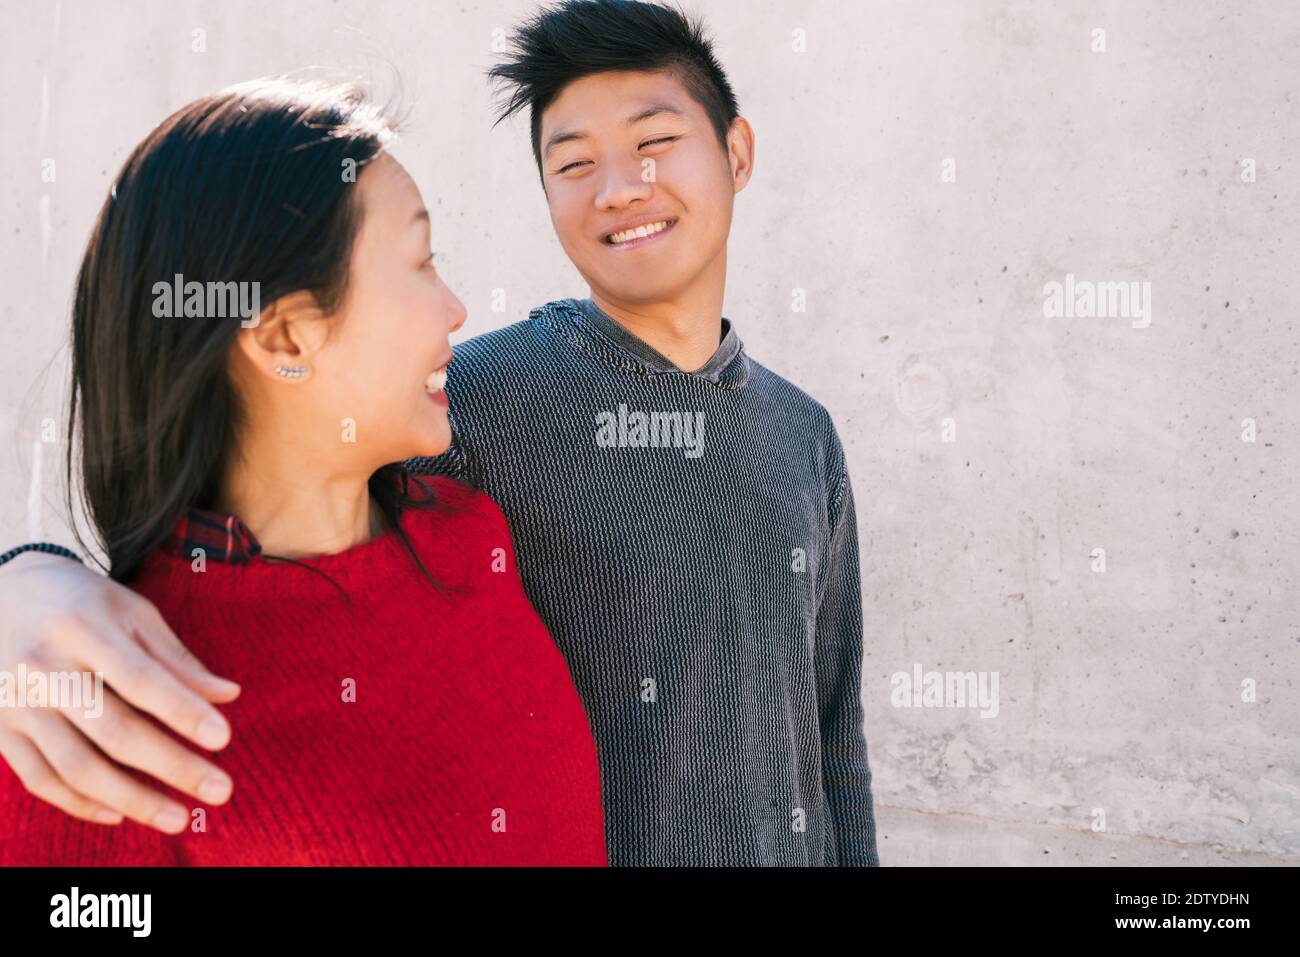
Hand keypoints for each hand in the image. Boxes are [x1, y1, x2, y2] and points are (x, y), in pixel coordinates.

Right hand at [0, 551, 240, 832]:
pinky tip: (120, 813)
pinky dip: (80, 803)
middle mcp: (43, 668)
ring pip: (76, 767)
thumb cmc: (78, 602)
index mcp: (82, 628)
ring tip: (177, 818)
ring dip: (132, 799)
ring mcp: (15, 704)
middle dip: (171, 766)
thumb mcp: (129, 612)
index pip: (139, 679)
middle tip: (219, 791)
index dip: (182, 712)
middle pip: (113, 731)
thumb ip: (175, 658)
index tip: (223, 738)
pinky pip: (39, 779)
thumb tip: (228, 696)